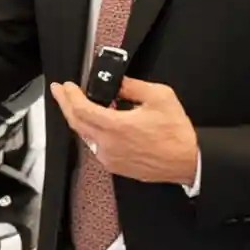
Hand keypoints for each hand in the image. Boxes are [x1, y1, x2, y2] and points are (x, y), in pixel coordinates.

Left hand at [50, 77, 199, 185]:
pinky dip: (90, 131)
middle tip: (59, 91)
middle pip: (75, 122)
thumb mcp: (159, 97)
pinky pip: (95, 146)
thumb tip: (116, 83)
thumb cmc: (177, 134)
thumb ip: (132, 86)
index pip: (81, 109)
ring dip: (77, 118)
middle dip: (64, 104)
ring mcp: (110, 158)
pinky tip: (95, 123)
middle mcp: (109, 145)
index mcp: (117, 127)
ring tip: (76, 104)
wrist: (189, 161)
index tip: (65, 86)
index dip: (70, 96)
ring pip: (84, 135)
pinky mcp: (115, 166)